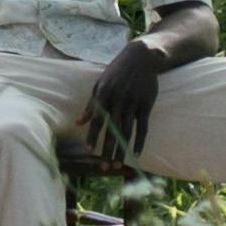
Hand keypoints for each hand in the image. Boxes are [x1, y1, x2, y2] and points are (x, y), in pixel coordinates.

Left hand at [86, 38, 168, 162]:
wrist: (141, 58)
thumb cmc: (117, 72)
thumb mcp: (100, 84)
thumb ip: (90, 105)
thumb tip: (78, 123)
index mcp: (104, 94)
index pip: (97, 119)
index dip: (92, 136)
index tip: (87, 151)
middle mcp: (118, 100)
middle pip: (112, 129)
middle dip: (107, 149)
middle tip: (103, 167)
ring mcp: (133, 103)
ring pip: (127, 131)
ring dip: (122, 149)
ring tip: (117, 165)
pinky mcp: (146, 105)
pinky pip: (143, 128)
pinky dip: (140, 142)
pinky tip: (136, 154)